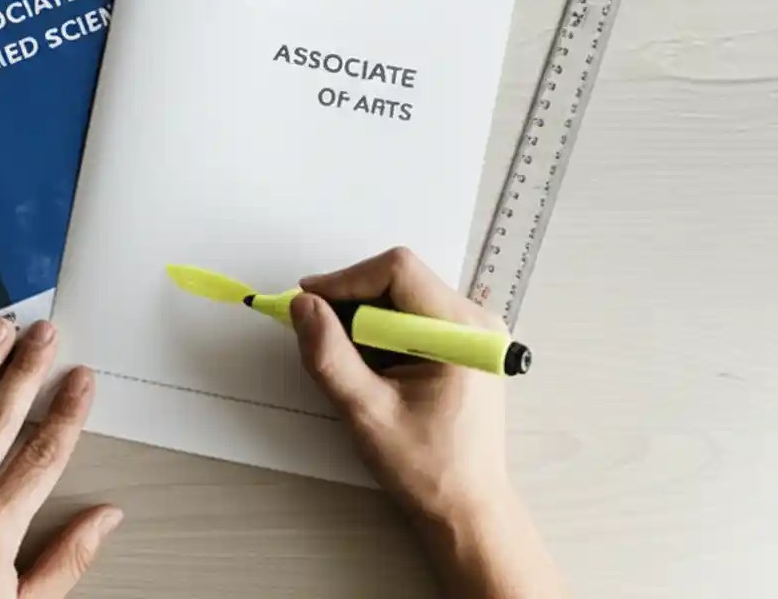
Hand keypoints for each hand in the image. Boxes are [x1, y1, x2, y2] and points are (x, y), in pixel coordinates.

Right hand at [290, 247, 512, 522]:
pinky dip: (380, 333)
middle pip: (399, 279)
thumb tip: (302, 305)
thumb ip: (329, 355)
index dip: (345, 279)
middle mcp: (475, 321)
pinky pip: (412, 317)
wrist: (466, 507)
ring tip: (350, 364)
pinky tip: (372, 369)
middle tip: (319, 335)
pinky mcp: (462, 345)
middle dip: (351, 302)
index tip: (307, 303)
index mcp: (462, 331)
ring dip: (364, 320)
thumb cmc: (425, 467)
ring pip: (402, 297)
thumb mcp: (366, 412)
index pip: (397, 270)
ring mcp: (472, 332)